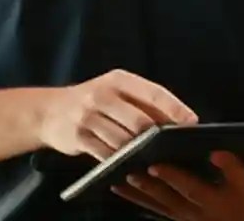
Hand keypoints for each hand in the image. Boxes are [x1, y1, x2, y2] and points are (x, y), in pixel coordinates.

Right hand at [38, 69, 198, 160]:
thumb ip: (142, 103)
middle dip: (157, 137)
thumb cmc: (93, 101)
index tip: (192, 122)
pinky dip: (120, 162)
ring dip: (138, 153)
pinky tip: (128, 164)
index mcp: (118, 79)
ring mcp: (89, 116)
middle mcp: (103, 94)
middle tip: (171, 147)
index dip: (175, 108)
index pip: (153, 93)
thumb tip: (177, 120)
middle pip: (140, 121)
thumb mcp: (116, 92)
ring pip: (124, 141)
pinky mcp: (79, 137)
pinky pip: (106, 155)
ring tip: (151, 159)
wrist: (50, 111)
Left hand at [112, 146, 243, 220]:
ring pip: (169, 202)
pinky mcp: (179, 218)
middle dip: (174, 179)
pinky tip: (119, 184)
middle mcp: (218, 206)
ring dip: (148, 190)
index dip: (230, 166)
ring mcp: (196, 215)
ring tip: (129, 174)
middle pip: (194, 192)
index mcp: (242, 191)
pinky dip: (137, 198)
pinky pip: (155, 209)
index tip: (218, 152)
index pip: (238, 177)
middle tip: (155, 164)